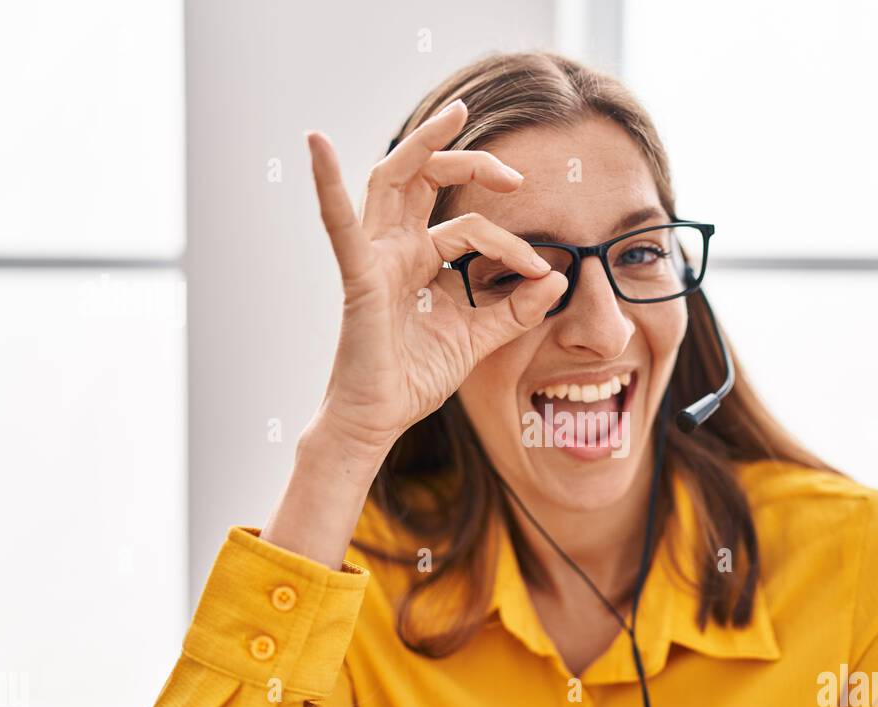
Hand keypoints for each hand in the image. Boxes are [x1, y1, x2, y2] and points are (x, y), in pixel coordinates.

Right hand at [306, 100, 567, 453]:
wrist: (381, 418)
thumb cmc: (416, 375)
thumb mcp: (479, 337)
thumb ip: (517, 309)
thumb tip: (559, 279)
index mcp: (422, 259)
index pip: (470, 228)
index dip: (511, 244)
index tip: (544, 272)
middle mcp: (396, 249)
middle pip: (426, 180)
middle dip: (468, 161)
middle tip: (514, 171)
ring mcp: (375, 258)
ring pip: (392, 182)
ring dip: (422, 146)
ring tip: (454, 117)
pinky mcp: (359, 278)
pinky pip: (340, 227)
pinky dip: (327, 185)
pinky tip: (318, 146)